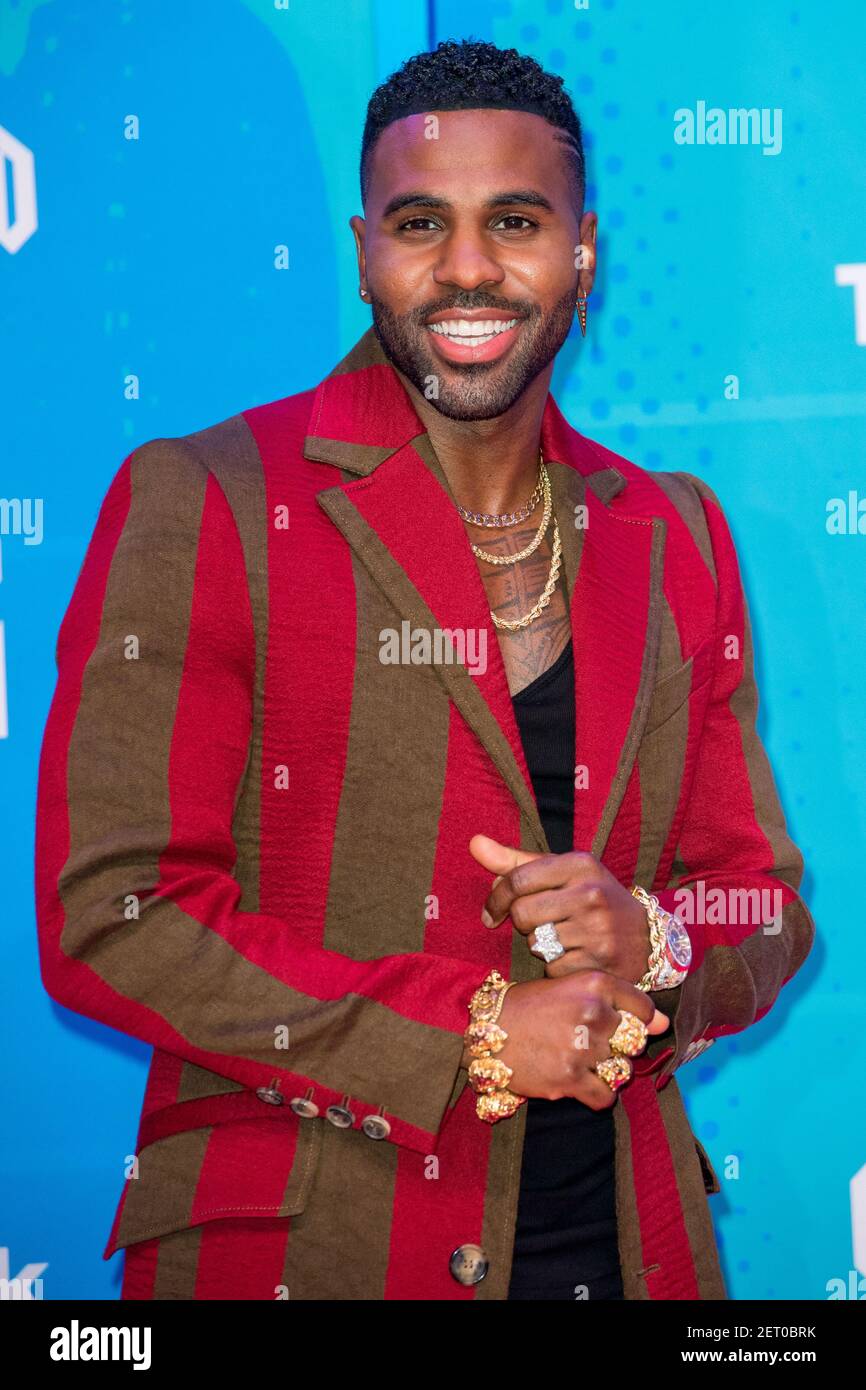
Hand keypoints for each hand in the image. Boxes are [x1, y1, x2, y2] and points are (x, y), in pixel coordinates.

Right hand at [461, 972, 669, 1106]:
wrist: (487, 1032)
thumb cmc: (530, 1008)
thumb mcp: (571, 988)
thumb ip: (618, 1001)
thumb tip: (663, 1023)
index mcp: (593, 983)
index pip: (643, 1007)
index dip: (636, 1020)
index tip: (616, 1024)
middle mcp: (592, 1011)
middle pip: (634, 1041)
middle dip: (618, 1047)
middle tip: (589, 1043)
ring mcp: (582, 1047)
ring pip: (622, 1070)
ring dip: (607, 1071)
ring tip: (579, 1060)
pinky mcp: (570, 1078)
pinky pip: (606, 1096)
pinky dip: (597, 1094)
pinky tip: (579, 1082)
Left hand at [469, 834, 652, 985]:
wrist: (645, 938)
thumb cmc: (591, 899)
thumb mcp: (561, 872)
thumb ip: (515, 861)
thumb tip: (473, 843)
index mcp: (580, 864)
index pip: (518, 879)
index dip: (497, 898)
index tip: (492, 912)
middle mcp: (591, 894)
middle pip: (522, 914)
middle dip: (522, 923)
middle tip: (537, 924)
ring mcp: (598, 930)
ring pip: (536, 943)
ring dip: (540, 945)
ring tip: (562, 938)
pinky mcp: (599, 963)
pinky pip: (552, 968)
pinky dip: (555, 966)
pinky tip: (573, 956)